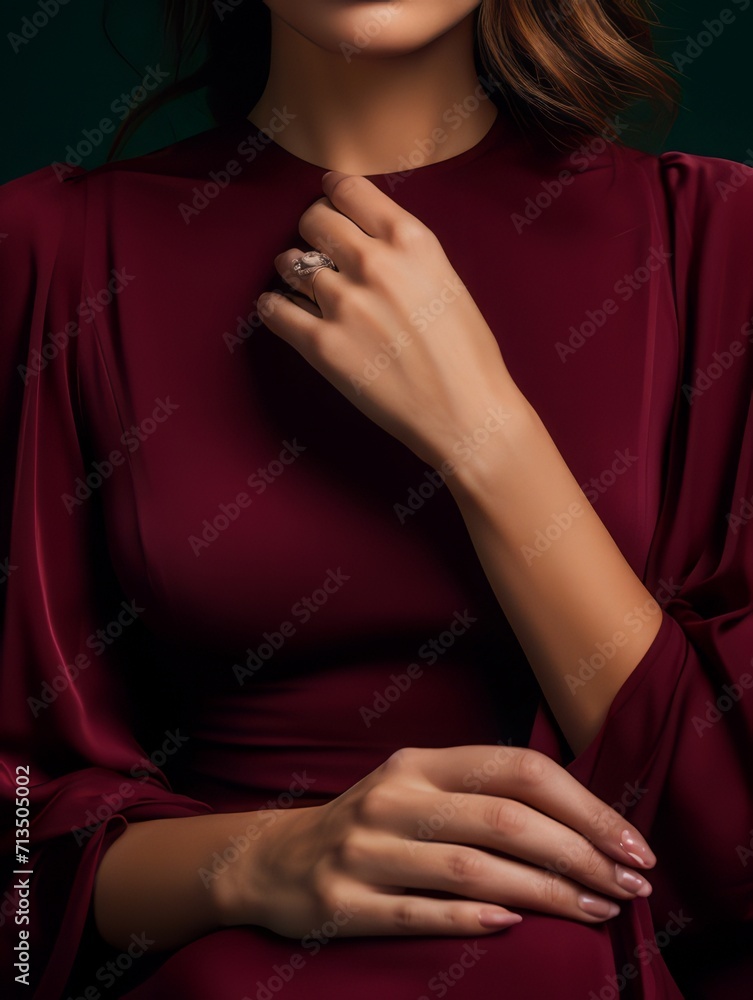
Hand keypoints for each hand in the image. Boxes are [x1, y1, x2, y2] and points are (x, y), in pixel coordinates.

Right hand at [221, 746, 654, 938]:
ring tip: (597, 911)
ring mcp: (364, 850)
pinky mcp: (341, 902)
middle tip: (629, 886)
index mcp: (419, 764)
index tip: (630, 843)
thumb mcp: (416, 791)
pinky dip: (471, 919)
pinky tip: (514, 926)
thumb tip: (580, 824)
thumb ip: (480, 796)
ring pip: (471, 869)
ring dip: (544, 893)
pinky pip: (417, 912)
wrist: (274, 860)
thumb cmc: (371, 827)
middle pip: (503, 819)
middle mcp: (393, 798)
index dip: (582, 805)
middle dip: (579, 853)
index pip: (516, 769)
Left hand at [257, 172, 519, 471]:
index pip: (349, 189)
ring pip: (290, 263)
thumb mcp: (446, 280)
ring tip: (303, 286)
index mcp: (411, 241)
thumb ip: (404, 253)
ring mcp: (344, 304)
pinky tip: (282, 310)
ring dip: (293, 271)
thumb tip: (363, 238)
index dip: (333, 193)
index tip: (329, 200)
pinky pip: (274, 310)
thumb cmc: (466, 355)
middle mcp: (374, 263)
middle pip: (314, 220)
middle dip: (312, 231)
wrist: (467, 414)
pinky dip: (272, 308)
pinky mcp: (322, 345)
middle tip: (318, 249)